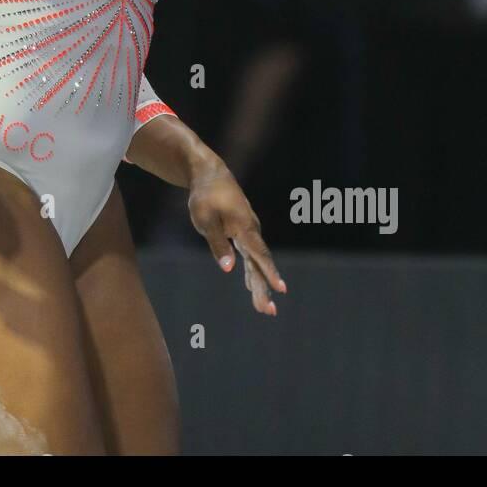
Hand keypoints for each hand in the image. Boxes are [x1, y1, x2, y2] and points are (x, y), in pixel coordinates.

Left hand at [187, 157, 286, 315]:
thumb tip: (228, 269)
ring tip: (264, 307)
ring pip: (256, 262)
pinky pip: (250, 255)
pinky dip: (252, 271)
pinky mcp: (242, 231)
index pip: (260, 254)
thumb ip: (217, 244)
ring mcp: (248, 231)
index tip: (281, 289)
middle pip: (260, 263)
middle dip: (264, 288)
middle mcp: (251, 230)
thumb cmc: (205, 196)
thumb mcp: (205, 220)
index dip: (270, 272)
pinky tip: (251, 286)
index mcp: (244, 227)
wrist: (209, 174)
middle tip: (269, 312)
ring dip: (259, 284)